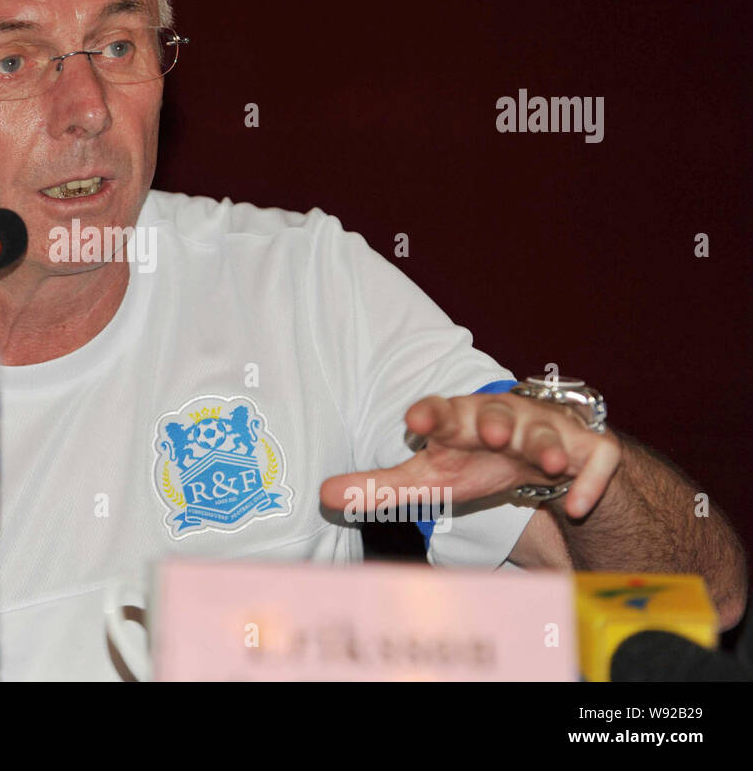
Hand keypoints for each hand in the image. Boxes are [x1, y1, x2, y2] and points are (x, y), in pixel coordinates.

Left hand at [319, 393, 623, 518]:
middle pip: (496, 414)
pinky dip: (589, 480)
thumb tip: (321, 495)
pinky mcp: (586, 450)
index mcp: (458, 421)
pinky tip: (576, 506)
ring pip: (548, 431)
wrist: (538, 457)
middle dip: (495, 422)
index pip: (439, 411)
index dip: (429, 414)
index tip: (415, 421)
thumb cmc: (472, 460)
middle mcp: (502, 418)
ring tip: (543, 462)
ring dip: (546, 444)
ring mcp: (546, 431)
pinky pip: (595, 458)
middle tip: (491, 434)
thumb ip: (377, 487)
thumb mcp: (428, 477)